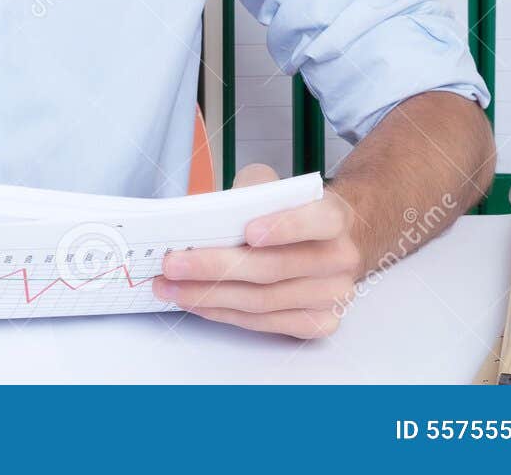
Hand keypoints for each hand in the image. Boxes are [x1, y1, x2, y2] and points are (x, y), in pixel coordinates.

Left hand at [151, 163, 361, 338]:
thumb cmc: (290, 210)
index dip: (285, 227)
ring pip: (263, 302)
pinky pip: (265, 324)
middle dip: (215, 267)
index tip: (248, 231)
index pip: (318, 221)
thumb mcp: (273, 186)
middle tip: (173, 264)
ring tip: (170, 287)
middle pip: (273, 268)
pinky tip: (198, 303)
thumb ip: (250, 191)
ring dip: (209, 296)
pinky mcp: (318, 323)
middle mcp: (339, 259)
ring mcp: (332, 296)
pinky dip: (225, 314)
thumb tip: (206, 215)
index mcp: (334, 217)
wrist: (328, 242)